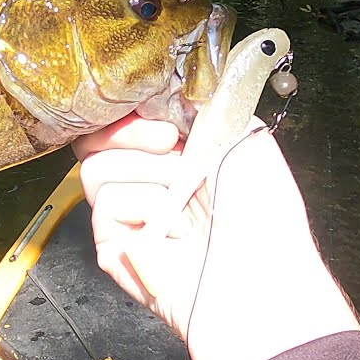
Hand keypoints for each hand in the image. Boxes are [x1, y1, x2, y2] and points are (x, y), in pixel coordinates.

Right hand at [74, 115, 359, 359]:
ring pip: (95, 169)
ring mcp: (128, 218)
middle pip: (95, 141)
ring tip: (184, 199)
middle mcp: (147, 186)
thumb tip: (166, 90)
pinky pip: (107, 204)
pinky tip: (177, 232)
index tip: (162, 114)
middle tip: (168, 143)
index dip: (130, 110)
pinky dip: (146, 210)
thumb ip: (200, 104)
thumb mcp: (243, 135)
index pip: (122, 121)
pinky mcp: (114, 247)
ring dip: (147, 174)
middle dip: (128, 133)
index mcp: (175, 158)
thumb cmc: (264, 211)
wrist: (262, 269)